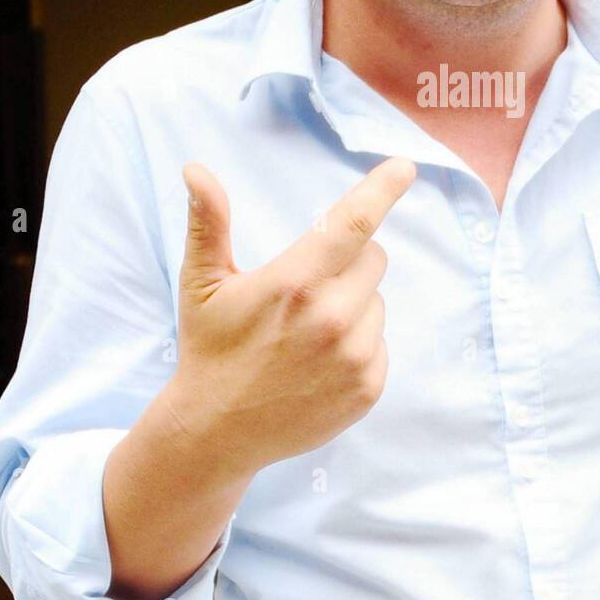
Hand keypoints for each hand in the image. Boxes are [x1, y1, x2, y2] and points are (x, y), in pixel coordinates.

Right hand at [168, 156, 416, 474]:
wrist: (216, 432)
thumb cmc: (210, 348)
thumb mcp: (202, 284)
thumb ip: (208, 223)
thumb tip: (195, 169)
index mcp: (294, 283)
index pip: (352, 224)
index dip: (381, 190)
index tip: (404, 167)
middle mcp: (330, 319)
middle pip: (374, 258)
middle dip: (349, 261)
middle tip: (307, 288)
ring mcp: (353, 357)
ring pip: (377, 301)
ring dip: (353, 304)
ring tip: (307, 332)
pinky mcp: (368, 387)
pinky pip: (380, 342)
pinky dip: (358, 342)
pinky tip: (319, 361)